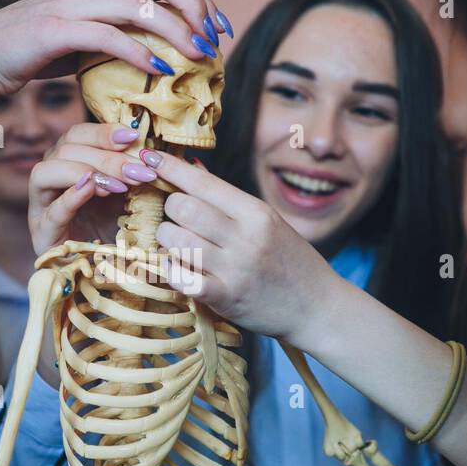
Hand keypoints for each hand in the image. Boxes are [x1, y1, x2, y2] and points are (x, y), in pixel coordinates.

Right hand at [0, 0, 226, 102]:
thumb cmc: (31, 55)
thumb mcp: (81, 42)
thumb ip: (114, 39)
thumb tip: (154, 55)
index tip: (217, 29)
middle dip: (193, 6)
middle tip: (213, 40)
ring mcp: (70, 5)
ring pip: (136, 5)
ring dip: (174, 30)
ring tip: (197, 57)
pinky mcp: (54, 30)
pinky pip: (105, 35)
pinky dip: (136, 52)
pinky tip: (158, 70)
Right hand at [27, 123, 167, 252]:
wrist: (101, 278)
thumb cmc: (114, 234)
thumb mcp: (128, 197)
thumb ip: (134, 173)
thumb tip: (158, 151)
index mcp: (66, 166)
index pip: (76, 135)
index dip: (102, 131)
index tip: (134, 136)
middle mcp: (48, 182)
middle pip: (64, 149)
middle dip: (106, 156)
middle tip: (139, 170)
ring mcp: (40, 209)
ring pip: (46, 172)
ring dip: (88, 172)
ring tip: (121, 186)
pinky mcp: (42, 236)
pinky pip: (51, 211)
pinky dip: (71, 198)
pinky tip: (92, 190)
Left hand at [145, 150, 338, 341]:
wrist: (318, 307)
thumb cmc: (291, 262)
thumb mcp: (268, 222)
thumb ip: (228, 198)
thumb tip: (191, 168)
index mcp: (256, 212)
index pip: (202, 182)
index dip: (169, 168)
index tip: (148, 159)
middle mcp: (244, 237)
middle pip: (182, 208)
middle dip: (168, 211)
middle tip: (175, 220)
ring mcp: (234, 269)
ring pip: (175, 241)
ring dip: (167, 243)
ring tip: (178, 247)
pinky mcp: (225, 298)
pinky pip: (181, 279)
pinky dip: (172, 272)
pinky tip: (179, 271)